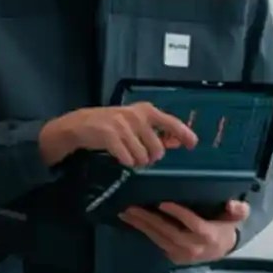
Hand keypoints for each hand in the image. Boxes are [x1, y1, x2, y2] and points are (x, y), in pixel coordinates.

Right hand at [38, 102, 198, 166]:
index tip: (192, 144)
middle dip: (151, 157)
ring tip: (128, 155)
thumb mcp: (134, 122)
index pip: (171, 122)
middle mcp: (136, 116)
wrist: (79, 124)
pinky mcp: (111, 136)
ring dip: (137, 161)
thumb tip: (177, 142)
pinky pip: (128, 159)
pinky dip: (125, 162)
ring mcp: (123, 125)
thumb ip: (155, 131)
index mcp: (145, 110)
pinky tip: (119, 157)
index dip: (184, 134)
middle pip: (157, 149)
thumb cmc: (110, 124)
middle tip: (141, 155)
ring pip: (143, 157)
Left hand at [120, 200, 249, 264]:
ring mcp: (182, 254)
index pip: (194, 224)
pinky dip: (144, 232)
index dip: (179, 214)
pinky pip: (157, 243)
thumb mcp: (235, 216)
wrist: (221, 248)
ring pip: (160, 239)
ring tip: (126, 213)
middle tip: (132, 207)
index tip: (163, 203)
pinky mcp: (173, 256)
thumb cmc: (225, 225)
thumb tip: (232, 203)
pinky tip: (132, 220)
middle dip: (150, 220)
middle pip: (170, 233)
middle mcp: (194, 247)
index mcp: (209, 235)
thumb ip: (237, 209)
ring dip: (142, 226)